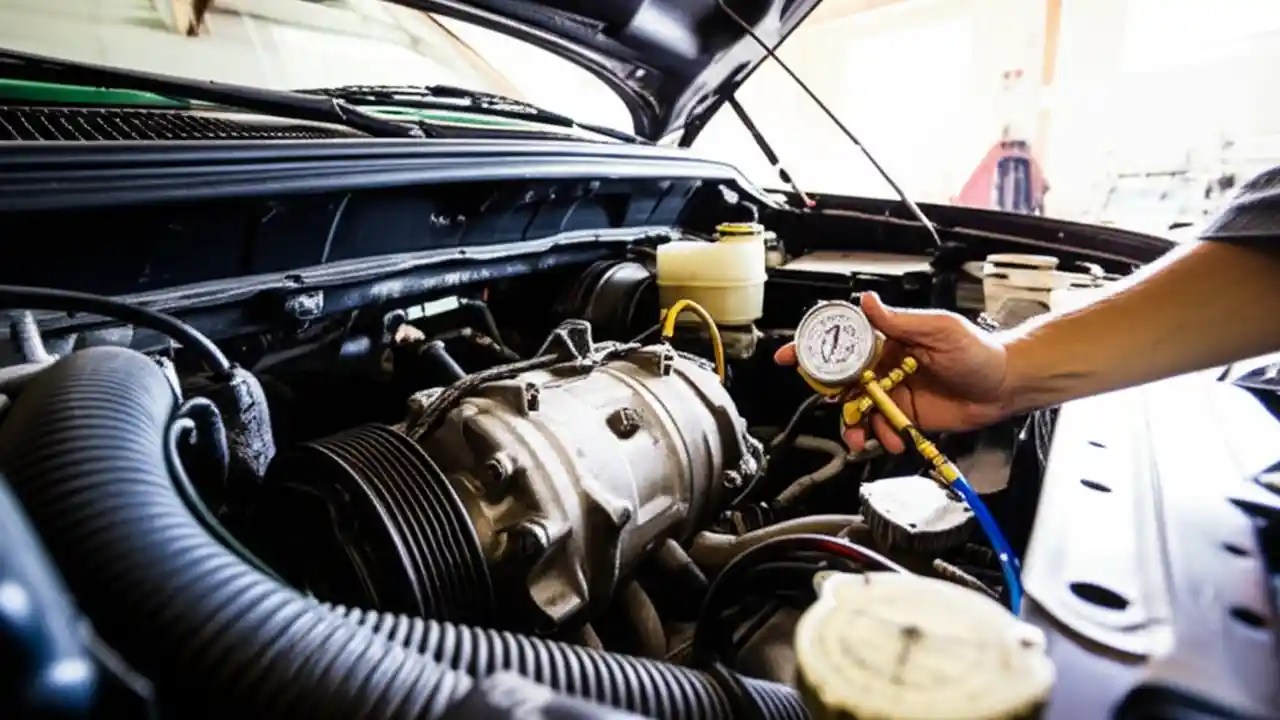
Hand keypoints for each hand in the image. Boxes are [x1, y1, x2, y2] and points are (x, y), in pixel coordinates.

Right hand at [775, 292, 1011, 453]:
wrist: (1004, 386)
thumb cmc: (979, 350)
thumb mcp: (939, 329)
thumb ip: (900, 321)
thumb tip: (866, 302)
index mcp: (888, 340)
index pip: (843, 341)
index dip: (814, 348)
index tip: (791, 356)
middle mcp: (884, 366)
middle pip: (842, 381)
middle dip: (831, 397)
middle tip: (834, 407)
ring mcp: (892, 392)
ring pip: (857, 410)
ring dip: (853, 425)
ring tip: (863, 437)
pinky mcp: (904, 417)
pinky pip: (879, 428)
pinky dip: (879, 437)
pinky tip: (891, 439)